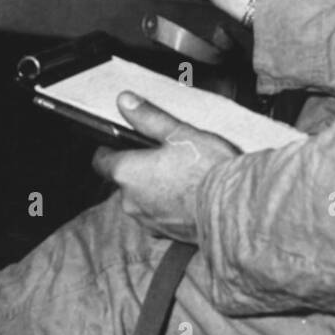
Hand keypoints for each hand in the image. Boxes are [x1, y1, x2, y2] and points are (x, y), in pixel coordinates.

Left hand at [92, 93, 238, 241]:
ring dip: (154, 189)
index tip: (121, 143)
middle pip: (124, 180)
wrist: (234, 208)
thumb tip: (124, 101)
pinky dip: (168, 206)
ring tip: (182, 176)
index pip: (101, 161)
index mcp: (127, 173)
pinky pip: (159, 215)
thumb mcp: (179, 133)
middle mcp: (130, 200)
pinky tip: (189, 196)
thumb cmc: (207, 169)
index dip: (109, 150)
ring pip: (141, 199)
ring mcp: (147, 220)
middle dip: (139, 169)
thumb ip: (148, 118)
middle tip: (164, 155)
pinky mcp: (165, 234)